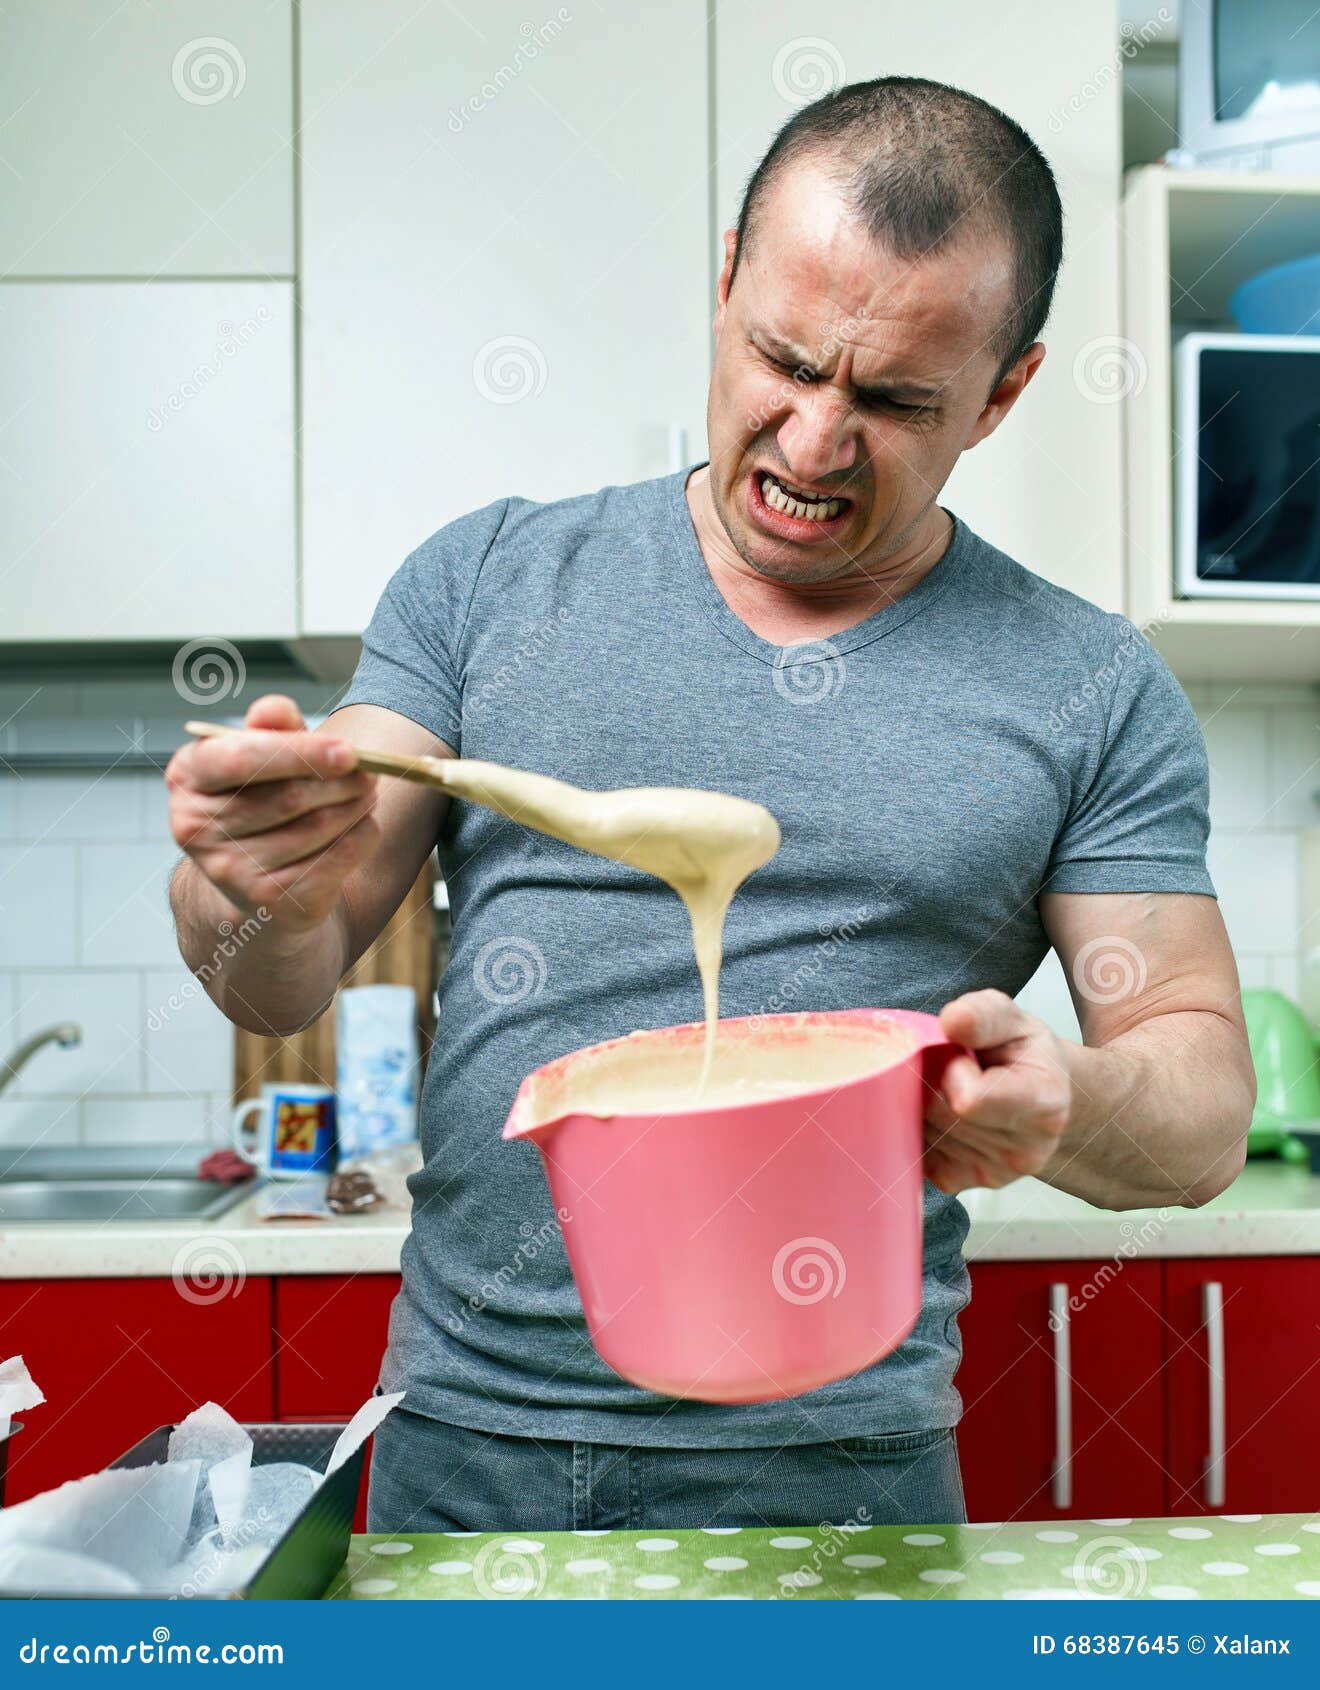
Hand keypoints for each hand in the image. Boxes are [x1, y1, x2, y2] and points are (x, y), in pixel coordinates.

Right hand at [165, 694, 379, 931]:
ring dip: (354, 807)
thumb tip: (275, 708)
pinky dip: (359, 838)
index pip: (242, 758)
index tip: (350, 751)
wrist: (251, 877)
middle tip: (372, 771)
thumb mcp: (263, 754)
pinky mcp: (264, 898)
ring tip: (367, 794)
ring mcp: (226, 868)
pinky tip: (362, 825)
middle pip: (287, 797)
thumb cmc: (260, 798)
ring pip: (315, 828)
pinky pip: (333, 860)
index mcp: (188, 776)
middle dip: (340, 782)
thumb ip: (272, 727)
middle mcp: (194, 824)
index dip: (300, 753)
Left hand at [923, 989, 1071, 1193]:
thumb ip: (985, 1014)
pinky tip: (940, 1110)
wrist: (1039, 1096)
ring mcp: (995, 1173)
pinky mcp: (965, 1182)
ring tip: (946, 1086)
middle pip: (941, 1116)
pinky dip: (918, 1128)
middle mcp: (1026, 1149)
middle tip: (944, 1065)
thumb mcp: (1013, 1020)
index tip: (959, 1054)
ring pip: (926, 1133)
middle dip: (929, 1083)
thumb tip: (953, 1022)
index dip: (950, 1071)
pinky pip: (918, 1153)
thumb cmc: (1022, 1054)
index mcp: (1043, 1104)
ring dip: (921, 1103)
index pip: (970, 1101)